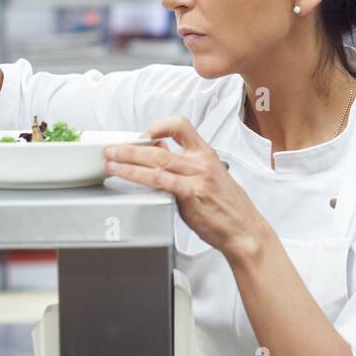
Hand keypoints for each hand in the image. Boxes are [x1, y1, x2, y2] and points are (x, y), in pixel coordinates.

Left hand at [104, 115, 270, 260]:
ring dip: (130, 164)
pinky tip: (139, 177)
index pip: (180, 125)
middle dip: (130, 148)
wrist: (243, 229)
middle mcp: (201, 163)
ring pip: (158, 164)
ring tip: (112, 164)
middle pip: (159, 148)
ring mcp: (198, 179)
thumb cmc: (227, 206)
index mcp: (205, 153)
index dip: (157, 126)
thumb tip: (159, 152)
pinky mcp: (193, 196)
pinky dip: (154, 178)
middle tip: (111, 150)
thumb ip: (185, 163)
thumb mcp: (209, 175)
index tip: (141, 135)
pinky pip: (169, 183)